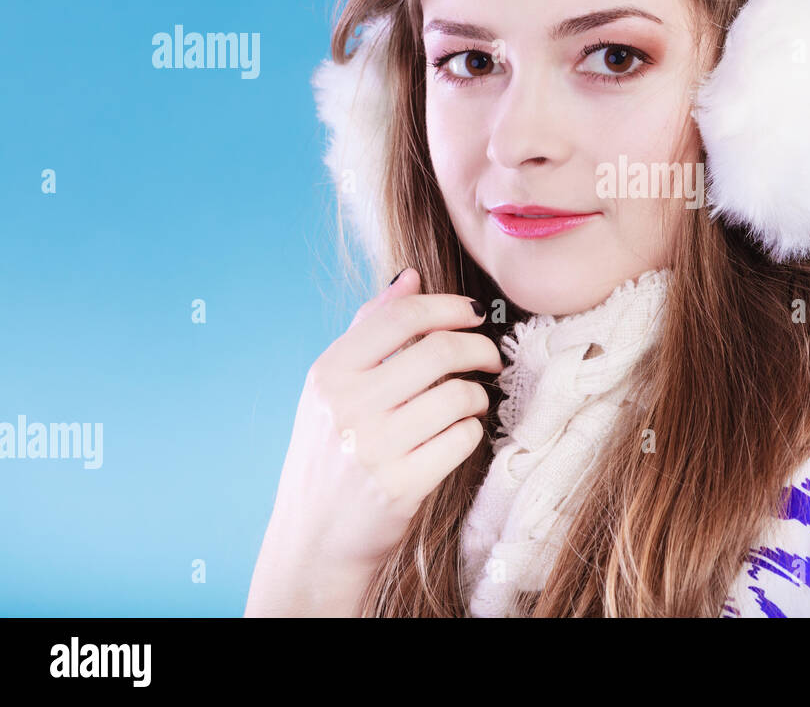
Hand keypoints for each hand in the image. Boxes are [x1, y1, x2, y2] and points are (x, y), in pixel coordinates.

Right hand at [245, 268, 501, 615]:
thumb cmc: (330, 453)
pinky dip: (472, 431)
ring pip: (458, 395)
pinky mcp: (400, 486)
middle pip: (439, 350)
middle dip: (479, 348)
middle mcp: (347, 406)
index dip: (449, 307)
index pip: (401, 317)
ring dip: (477, 396)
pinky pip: (462, 439)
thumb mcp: (333, 388)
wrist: (313, 540)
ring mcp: (372, 448)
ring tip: (471, 403)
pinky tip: (460, 435)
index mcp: (329, 373)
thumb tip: (410, 275)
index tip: (475, 314)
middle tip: (490, 358)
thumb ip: (371, 329)